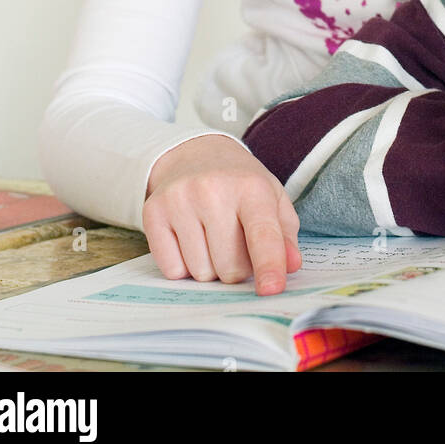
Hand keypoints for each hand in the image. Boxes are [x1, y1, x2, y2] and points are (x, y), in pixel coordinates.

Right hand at [142, 134, 300, 293]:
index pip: (262, 234)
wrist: (195, 154)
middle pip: (230, 267)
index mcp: (251, 187)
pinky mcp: (153, 212)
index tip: (271, 289)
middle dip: (237, 269)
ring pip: (200, 273)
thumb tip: (291, 265)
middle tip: (235, 244)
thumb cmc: (239, 183)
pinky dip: (183, 267)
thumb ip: (285, 234)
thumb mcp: (272, 198)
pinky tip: (189, 240)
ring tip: (212, 238)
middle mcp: (213, 190)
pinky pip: (172, 269)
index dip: (269, 265)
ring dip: (210, 269)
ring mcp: (180, 200)